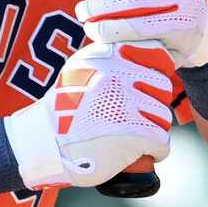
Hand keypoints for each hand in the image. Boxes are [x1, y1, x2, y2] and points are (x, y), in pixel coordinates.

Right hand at [2, 42, 172, 188]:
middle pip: (161, 87)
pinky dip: (157, 151)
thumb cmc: (64, 112)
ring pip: (163, 116)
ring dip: (154, 129)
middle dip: (154, 104)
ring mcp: (124, 104)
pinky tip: (144, 153)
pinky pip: (162, 141)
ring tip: (135, 137)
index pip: (152, 57)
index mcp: (104, 57)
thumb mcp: (79, 71)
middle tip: (137, 118)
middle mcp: (115, 76)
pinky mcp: (133, 133)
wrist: (44, 145)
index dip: (152, 76)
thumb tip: (147, 53)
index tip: (144, 88)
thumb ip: (108, 59)